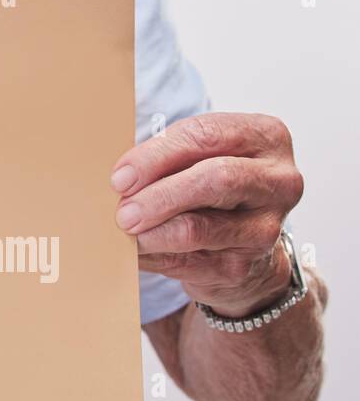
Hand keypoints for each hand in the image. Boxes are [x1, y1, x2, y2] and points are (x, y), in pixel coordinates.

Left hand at [110, 113, 304, 318]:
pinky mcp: (245, 265)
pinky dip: (153, 254)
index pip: (206, 135)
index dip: (156, 155)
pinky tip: (136, 249)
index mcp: (265, 137)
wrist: (242, 244)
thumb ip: (167, 157)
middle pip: (215, 179)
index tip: (121, 175)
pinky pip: (188, 260)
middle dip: (159, 194)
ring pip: (199, 227)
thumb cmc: (212, 187)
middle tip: (123, 209)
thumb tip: (122, 178)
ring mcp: (267, 227)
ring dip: (152, 230)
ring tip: (125, 229)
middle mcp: (278, 181)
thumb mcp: (197, 157)